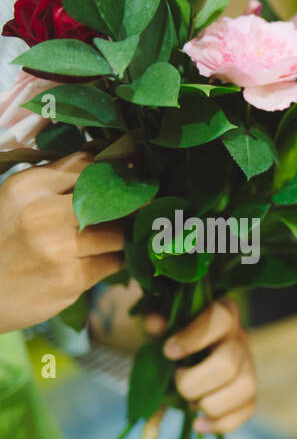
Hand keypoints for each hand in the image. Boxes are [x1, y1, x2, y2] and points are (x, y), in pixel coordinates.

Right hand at [0, 153, 124, 333]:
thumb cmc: (2, 241)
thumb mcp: (16, 200)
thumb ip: (57, 179)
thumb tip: (105, 159)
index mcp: (28, 186)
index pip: (87, 167)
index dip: (114, 175)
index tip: (131, 181)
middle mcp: (43, 213)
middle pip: (111, 200)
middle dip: (129, 207)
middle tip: (140, 210)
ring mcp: (59, 248)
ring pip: (117, 234)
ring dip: (119, 238)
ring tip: (108, 240)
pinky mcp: (72, 279)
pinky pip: (113, 262)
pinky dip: (112, 260)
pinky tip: (99, 260)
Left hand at [147, 299, 256, 433]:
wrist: (179, 354)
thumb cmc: (168, 335)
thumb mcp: (158, 324)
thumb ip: (154, 322)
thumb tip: (155, 324)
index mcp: (222, 314)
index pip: (220, 318)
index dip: (194, 337)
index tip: (168, 352)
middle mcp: (241, 339)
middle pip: (228, 364)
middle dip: (194, 382)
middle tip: (177, 382)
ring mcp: (249, 367)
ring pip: (245, 389)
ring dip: (210, 404)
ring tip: (191, 402)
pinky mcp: (249, 392)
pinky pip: (247, 411)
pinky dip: (221, 423)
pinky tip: (199, 424)